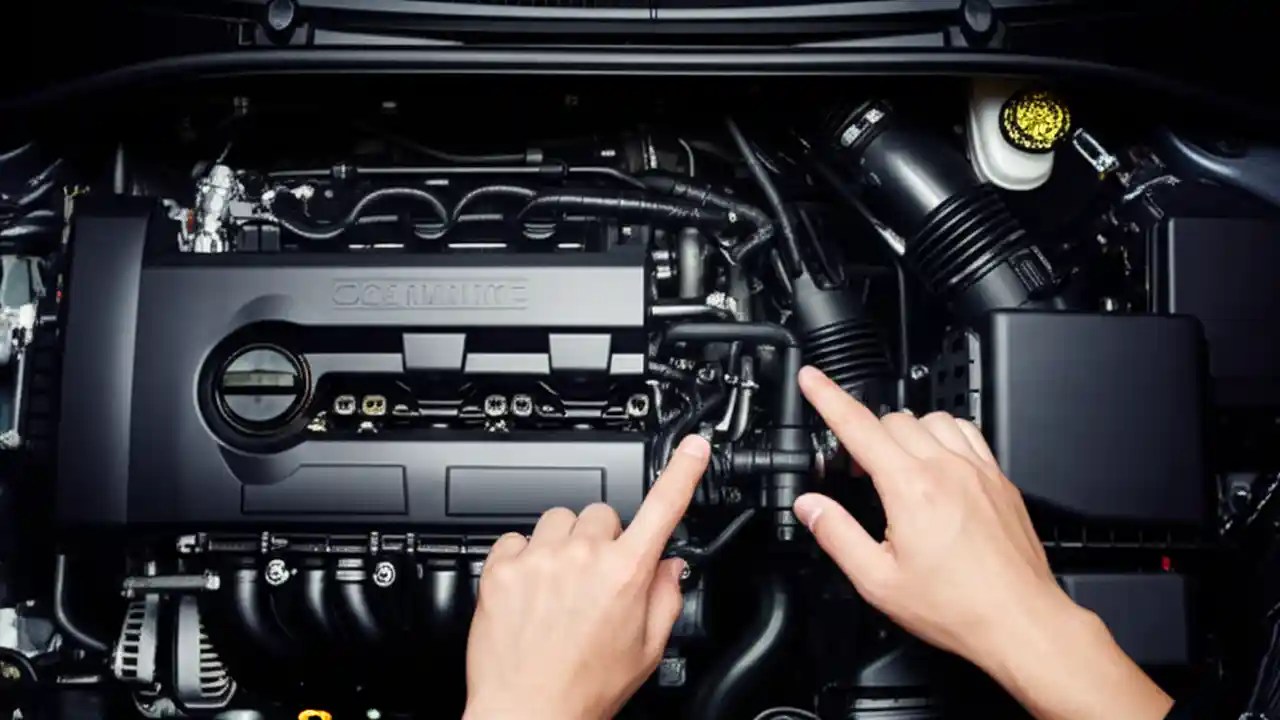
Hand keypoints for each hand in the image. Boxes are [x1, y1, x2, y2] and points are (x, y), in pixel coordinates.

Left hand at [463, 435, 710, 719]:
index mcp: (626, 574)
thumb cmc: (585, 688)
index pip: (664, 507)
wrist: (527, 713)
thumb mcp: (647, 650)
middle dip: (602, 540)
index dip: (683, 471)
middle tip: (594, 579)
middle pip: (602, 514)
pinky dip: (524, 558)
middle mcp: (583, 557)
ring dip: (562, 544)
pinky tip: (530, 591)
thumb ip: (665, 598)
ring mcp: (540, 558)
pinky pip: (516, 538)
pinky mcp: (502, 567)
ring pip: (559, 521)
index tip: (692, 446)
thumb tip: (669, 565)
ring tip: (559, 587)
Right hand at [792, 366, 1171, 719]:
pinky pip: (968, 433)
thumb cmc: (957, 607)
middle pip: (893, 420)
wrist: (1020, 621)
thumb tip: (810, 506)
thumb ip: (837, 535)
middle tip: (857, 470)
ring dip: (905, 432)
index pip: (858, 426)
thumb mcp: (878, 581)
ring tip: (897, 467)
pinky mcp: (999, 480)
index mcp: (910, 489)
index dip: (828, 397)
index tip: (812, 379)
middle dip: (866, 435)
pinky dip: (944, 435)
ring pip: (931, 419)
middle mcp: (947, 470)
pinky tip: (938, 462)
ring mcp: (978, 470)